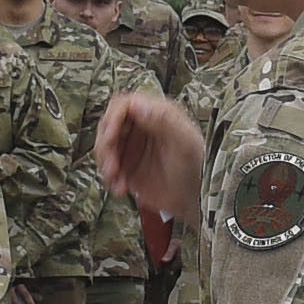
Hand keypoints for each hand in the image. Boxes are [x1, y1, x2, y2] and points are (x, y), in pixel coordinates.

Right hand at [96, 89, 203, 228]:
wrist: (198, 198)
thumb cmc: (199, 166)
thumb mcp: (184, 141)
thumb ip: (163, 119)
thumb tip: (138, 104)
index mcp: (156, 113)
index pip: (123, 106)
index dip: (113, 119)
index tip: (111, 138)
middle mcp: (142, 127)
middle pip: (109, 126)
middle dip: (106, 146)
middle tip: (112, 165)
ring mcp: (134, 147)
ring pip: (105, 147)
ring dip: (105, 164)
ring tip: (116, 179)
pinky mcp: (128, 166)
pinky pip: (108, 168)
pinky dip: (110, 178)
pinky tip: (121, 188)